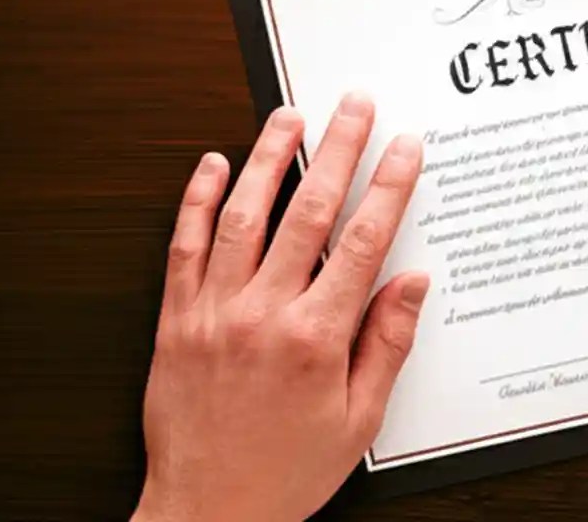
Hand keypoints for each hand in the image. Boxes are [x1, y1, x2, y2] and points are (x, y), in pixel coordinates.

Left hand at [133, 93, 425, 521]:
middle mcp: (263, 314)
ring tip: (288, 117)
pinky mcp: (176, 320)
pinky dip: (196, 201)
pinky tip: (210, 165)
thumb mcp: (358, 419)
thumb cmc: (285, 471)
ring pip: (243, 215)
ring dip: (267, 158)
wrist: (206, 512)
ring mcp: (214, 312)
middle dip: (337, 149)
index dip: (388, 185)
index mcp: (316, 338)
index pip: (363, 242)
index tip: (405, 148)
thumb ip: (386, 343)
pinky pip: (184, 247)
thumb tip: (411, 283)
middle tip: (354, 105)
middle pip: (307, 212)